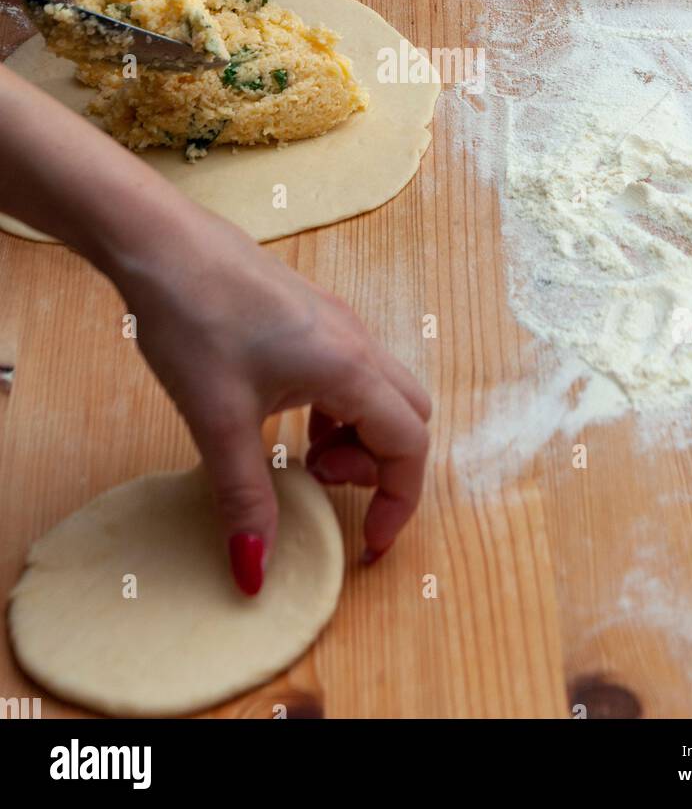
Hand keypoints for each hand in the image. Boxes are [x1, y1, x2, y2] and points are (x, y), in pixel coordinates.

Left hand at [113, 207, 430, 594]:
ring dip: (357, 435)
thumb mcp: (218, 422)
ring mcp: (335, 322)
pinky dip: (336, 408)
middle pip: (408, 416)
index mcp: (349, 368)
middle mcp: (356, 341)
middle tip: (319, 483)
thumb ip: (245, 498)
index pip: (409, 445)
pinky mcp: (309, 314)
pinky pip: (350, 371)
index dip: (398, 502)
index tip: (366, 543)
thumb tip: (256, 571)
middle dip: (379, 466)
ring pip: (380, 392)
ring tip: (298, 455)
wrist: (161, 242)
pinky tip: (283, 418)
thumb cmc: (194, 321)